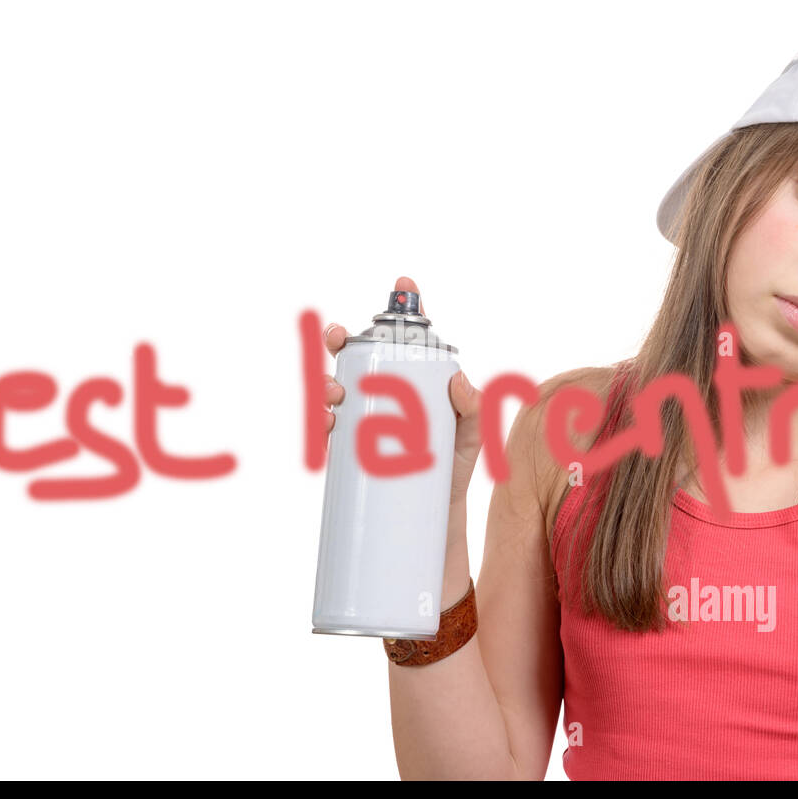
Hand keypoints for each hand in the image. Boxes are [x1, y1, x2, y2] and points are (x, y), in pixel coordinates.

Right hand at [322, 275, 482, 504]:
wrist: (436, 512)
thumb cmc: (454, 467)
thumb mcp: (471, 437)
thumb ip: (472, 409)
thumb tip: (458, 379)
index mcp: (415, 381)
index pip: (410, 339)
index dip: (406, 307)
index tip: (405, 286)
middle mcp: (385, 393)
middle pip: (359, 356)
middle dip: (342, 338)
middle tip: (338, 336)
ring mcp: (365, 418)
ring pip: (337, 387)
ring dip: (328, 381)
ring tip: (336, 391)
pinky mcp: (351, 448)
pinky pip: (330, 428)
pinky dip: (326, 420)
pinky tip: (330, 420)